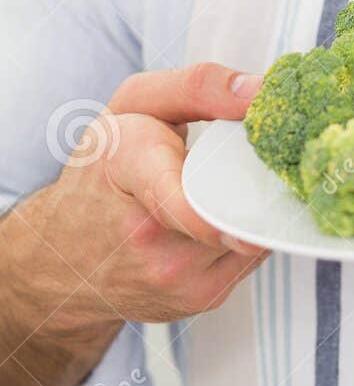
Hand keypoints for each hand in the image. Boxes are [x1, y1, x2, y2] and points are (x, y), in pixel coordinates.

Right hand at [26, 62, 268, 327]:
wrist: (62, 258)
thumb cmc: (102, 171)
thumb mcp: (134, 105)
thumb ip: (197, 86)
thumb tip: (260, 91)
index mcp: (125, 167)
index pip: (172, 194)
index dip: (213, 200)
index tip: (254, 188)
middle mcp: (147, 234)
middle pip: (233, 202)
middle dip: (255, 178)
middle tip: (250, 155)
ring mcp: (175, 276)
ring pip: (252, 229)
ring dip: (252, 207)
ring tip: (224, 187)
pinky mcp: (198, 300)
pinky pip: (252, 256)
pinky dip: (246, 233)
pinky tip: (218, 219)